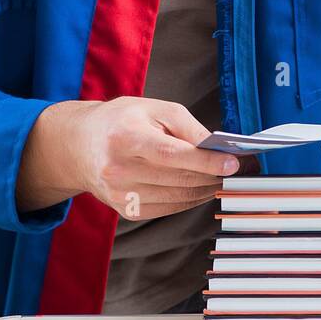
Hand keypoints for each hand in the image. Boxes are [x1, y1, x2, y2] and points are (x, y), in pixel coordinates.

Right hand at [17, 96, 238, 217]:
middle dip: (215, 175)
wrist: (79, 146)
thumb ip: (186, 125)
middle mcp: (119, 170)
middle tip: (241, 168)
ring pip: (179, 197)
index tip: (234, 163)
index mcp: (125, 138)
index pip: (172, 155)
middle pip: (179, 179)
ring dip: (207, 188)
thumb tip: (218, 147)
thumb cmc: (120, 121)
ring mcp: (121, 195)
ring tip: (225, 176)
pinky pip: (169, 208)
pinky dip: (190, 198)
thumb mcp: (152, 108)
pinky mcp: (127, 210)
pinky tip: (201, 186)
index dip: (206, 161)